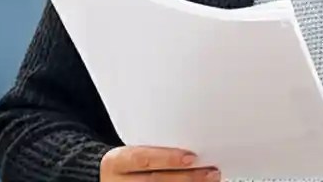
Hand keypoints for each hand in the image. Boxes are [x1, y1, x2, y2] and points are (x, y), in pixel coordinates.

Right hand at [100, 146, 219, 180]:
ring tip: (211, 180)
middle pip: (155, 180)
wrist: (112, 179)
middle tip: (210, 171)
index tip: (191, 157)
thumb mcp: (134, 150)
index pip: (142, 159)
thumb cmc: (129, 161)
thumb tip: (192, 145)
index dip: (167, 158)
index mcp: (116, 162)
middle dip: (186, 177)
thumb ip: (155, 148)